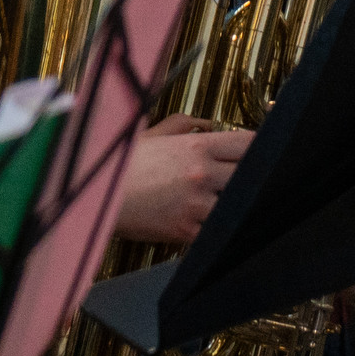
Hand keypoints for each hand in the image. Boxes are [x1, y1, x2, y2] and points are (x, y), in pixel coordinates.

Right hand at [112, 115, 252, 246]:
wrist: (93, 197)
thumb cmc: (120, 166)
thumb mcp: (150, 136)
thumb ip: (182, 125)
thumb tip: (206, 124)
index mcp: (196, 146)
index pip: (248, 144)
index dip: (259, 149)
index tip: (261, 154)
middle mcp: (202, 173)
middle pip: (251, 174)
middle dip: (251, 177)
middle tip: (243, 181)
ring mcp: (197, 204)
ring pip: (238, 205)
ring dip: (235, 205)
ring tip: (227, 204)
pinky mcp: (187, 231)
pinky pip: (218, 232)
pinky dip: (218, 229)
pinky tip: (212, 225)